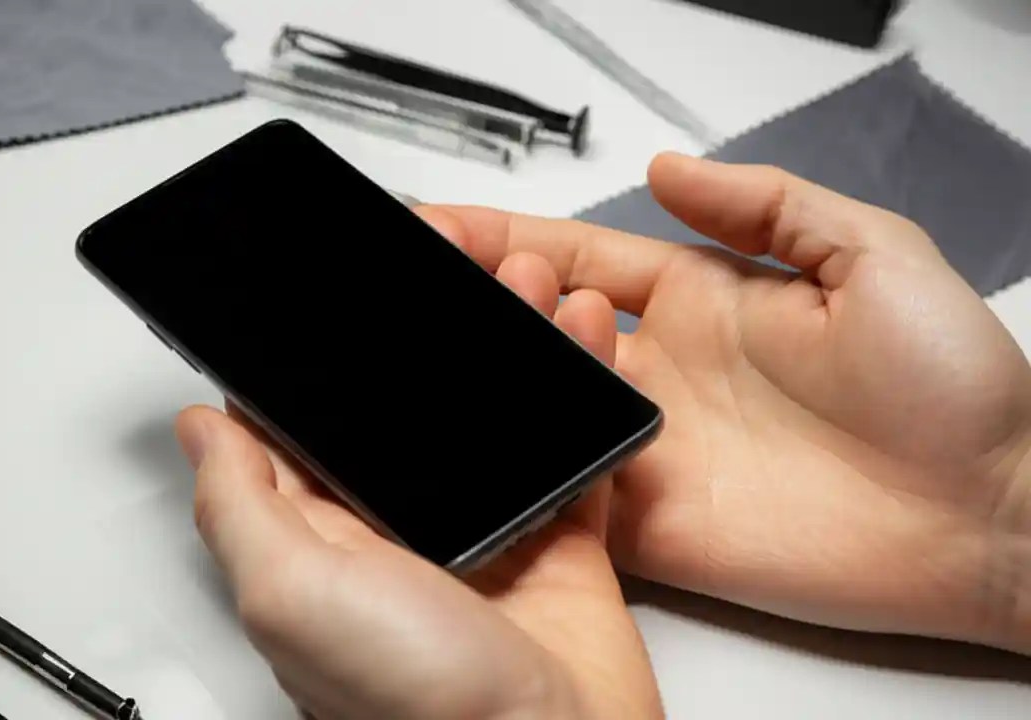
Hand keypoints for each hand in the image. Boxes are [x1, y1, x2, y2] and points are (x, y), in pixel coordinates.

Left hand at [174, 261, 661, 718]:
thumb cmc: (421, 704)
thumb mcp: (293, 592)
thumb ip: (239, 505)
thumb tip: (197, 428)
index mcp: (321, 538)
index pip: (299, 426)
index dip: (314, 356)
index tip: (337, 288)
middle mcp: (395, 532)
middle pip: (401, 407)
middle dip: (427, 332)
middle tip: (454, 262)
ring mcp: (478, 532)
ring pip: (486, 414)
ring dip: (507, 345)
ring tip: (525, 281)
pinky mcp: (553, 540)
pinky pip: (565, 448)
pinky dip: (579, 390)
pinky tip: (582, 338)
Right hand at [420, 153, 1030, 654]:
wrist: (988, 519)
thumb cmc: (954, 391)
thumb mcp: (874, 256)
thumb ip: (767, 205)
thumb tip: (669, 168)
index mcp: (704, 300)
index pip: (580, 257)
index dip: (509, 238)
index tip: (445, 224)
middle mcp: (666, 371)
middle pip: (542, 326)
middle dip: (481, 296)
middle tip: (435, 274)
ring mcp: (653, 448)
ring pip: (542, 404)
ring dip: (498, 371)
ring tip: (466, 337)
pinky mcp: (653, 524)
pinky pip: (565, 492)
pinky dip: (525, 467)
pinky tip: (492, 433)